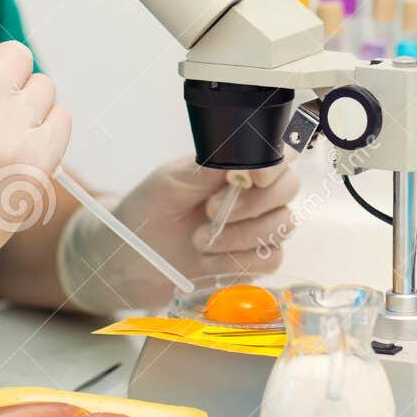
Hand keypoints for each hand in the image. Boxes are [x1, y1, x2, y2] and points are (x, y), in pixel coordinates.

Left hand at [57, 155, 299, 314]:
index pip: (276, 154)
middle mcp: (252, 194)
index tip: (254, 177)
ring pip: (282, 225)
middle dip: (253, 202)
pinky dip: (236, 262)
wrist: (129, 259)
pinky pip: (269, 260)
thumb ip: (210, 168)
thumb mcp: (171, 182)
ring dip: (239, 235)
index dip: (274, 165)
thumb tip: (245, 156)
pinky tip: (206, 262)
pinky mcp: (252, 261)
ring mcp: (255, 228)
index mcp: (234, 166)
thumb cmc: (147, 211)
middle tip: (210, 211)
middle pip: (287, 188)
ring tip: (198, 240)